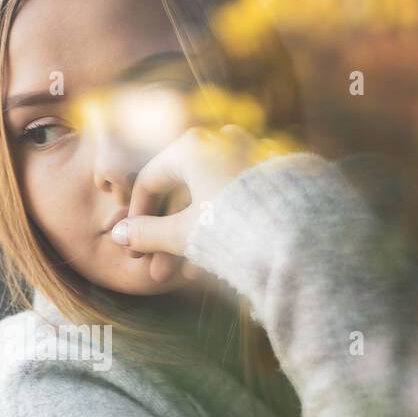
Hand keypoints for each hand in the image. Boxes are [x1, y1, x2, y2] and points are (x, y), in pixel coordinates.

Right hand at [114, 125, 268, 283]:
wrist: (299, 233)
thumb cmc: (234, 227)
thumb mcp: (183, 234)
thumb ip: (147, 233)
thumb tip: (119, 235)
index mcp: (192, 145)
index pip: (150, 179)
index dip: (138, 217)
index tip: (134, 246)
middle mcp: (220, 142)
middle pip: (181, 193)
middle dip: (166, 236)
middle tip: (158, 270)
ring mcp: (248, 154)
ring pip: (207, 200)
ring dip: (191, 237)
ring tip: (185, 275)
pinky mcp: (271, 174)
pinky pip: (233, 200)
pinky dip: (219, 226)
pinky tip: (214, 262)